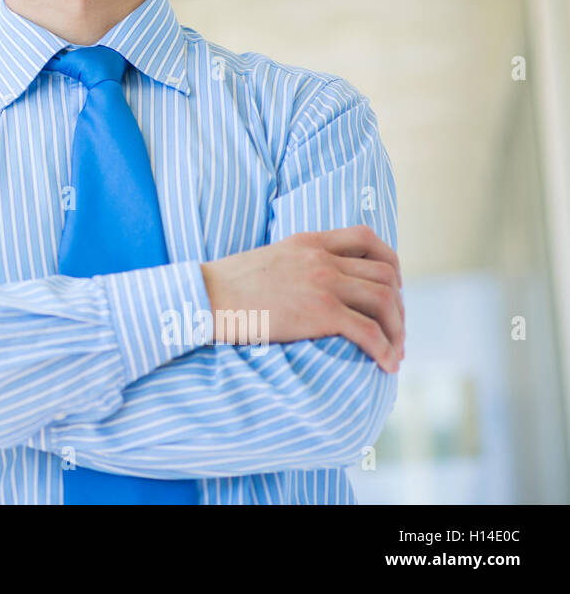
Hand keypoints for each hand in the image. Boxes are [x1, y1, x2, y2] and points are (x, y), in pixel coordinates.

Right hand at [199, 225, 404, 372]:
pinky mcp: (320, 312)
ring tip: (393, 352)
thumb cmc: (227, 286)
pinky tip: (385, 364)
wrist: (205, 296)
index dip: (389, 264)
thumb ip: (296, 262)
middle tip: (394, 330)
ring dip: (397, 330)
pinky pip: (370, 331)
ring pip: (385, 301)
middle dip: (398, 305)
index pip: (366, 238)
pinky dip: (385, 349)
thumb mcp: (268, 258)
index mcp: (309, 241)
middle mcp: (322, 258)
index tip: (390, 288)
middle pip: (385, 274)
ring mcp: (323, 283)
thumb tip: (311, 284)